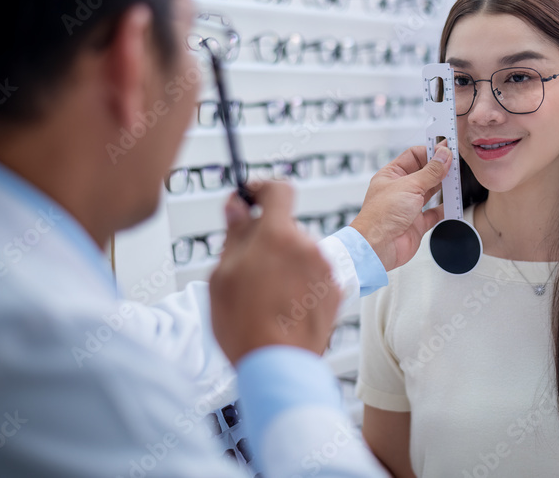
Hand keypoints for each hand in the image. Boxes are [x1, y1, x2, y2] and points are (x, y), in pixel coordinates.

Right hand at [209, 182, 340, 364]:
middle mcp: (308, 247)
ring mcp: (324, 270)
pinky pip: (313, 275)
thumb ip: (234, 234)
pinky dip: (299, 283)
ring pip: (299, 253)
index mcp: (277, 236)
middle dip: (266, 239)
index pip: (280, 189)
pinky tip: (282, 307)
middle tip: (245, 268)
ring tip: (263, 297)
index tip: (250, 199)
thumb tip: (238, 206)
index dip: (262, 190)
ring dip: (283, 264)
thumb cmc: (244, 327)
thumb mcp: (223, 276)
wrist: (279, 368)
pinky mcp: (335, 291)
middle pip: (285, 228)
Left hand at [349, 145, 451, 270]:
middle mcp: (400, 189)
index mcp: (391, 175)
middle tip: (456, 162)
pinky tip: (453, 202)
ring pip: (431, 191)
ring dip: (444, 186)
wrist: (378, 247)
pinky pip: (435, 213)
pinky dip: (445, 208)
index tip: (447, 148)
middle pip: (424, 172)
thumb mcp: (409, 186)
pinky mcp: (417, 223)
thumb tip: (444, 155)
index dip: (430, 151)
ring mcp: (409, 206)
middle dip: (440, 167)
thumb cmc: (382, 215)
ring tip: (457, 179)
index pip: (413, 155)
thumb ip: (430, 171)